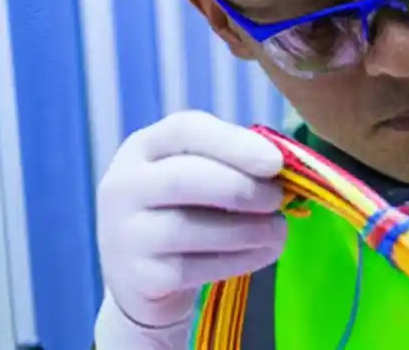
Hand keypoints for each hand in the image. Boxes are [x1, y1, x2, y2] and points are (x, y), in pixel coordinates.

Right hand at [93, 111, 286, 347]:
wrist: (143, 275)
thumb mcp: (199, 173)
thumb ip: (233, 162)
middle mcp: (123, 186)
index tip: (275, 162)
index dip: (233, 143)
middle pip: (184, 178)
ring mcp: (125, 234)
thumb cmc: (184, 208)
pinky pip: (194, 268)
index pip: (184, 130)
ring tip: (277, 229)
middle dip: (242, 188)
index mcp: (143, 147)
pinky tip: (264, 252)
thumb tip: (284, 167)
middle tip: (278, 199)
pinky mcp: (139, 277)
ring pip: (189, 228)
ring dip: (247, 228)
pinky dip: (239, 259)